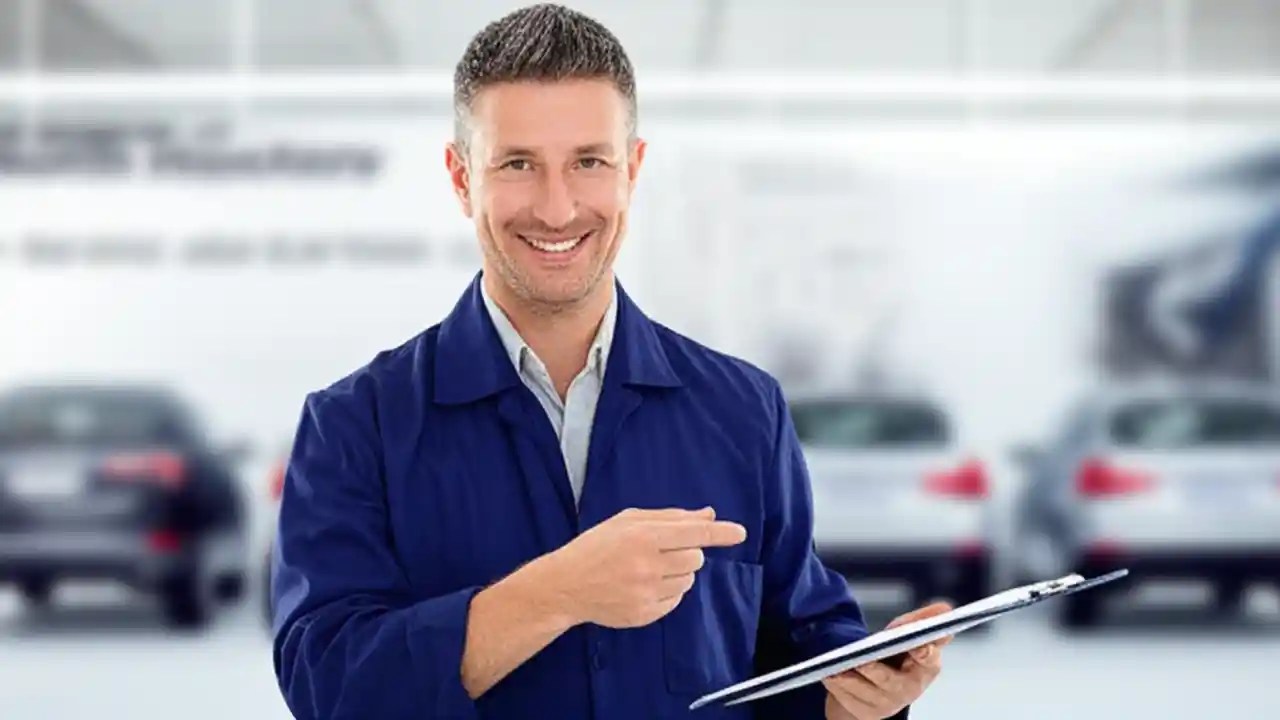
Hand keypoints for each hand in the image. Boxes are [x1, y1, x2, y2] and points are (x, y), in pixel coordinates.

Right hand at [540, 506, 746, 628]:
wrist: (566, 585)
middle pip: (695, 559)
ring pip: (688, 581)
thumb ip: (671, 517)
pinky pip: (676, 601)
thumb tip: (708, 515)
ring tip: (648, 570)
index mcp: (643, 536)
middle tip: (662, 552)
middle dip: (687, 553)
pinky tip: (643, 586)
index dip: (720, 533)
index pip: (693, 533)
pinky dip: (668, 592)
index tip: (740, 533)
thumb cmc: (597, 546)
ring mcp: (646, 593)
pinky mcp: (645, 614)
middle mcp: (647, 565)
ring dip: (678, 573)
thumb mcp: (628, 521)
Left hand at [823, 602, 952, 718]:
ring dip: (849, 680)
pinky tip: (829, 676)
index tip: (919, 646)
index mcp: (925, 667)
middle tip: (862, 659)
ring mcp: (887, 704)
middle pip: (891, 681)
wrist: (872, 685)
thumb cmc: (894, 655)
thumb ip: (920, 621)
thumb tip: (946, 609)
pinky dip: (838, 689)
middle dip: (875, 670)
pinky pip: (850, 702)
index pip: (929, 660)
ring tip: (835, 668)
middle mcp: (909, 689)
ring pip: (866, 693)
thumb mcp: (904, 634)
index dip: (925, 653)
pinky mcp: (866, 714)